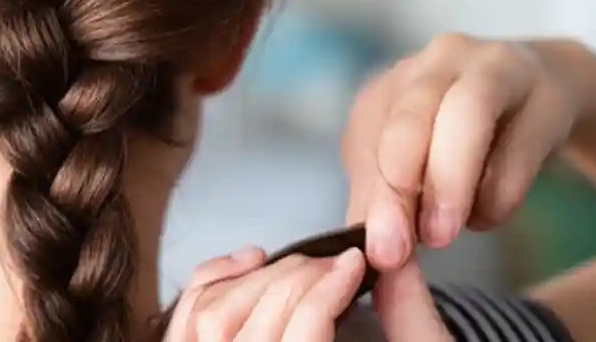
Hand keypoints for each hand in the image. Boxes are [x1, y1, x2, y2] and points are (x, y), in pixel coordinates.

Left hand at [164, 248, 453, 340]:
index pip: (303, 333)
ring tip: (299, 267)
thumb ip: (407, 319)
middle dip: (298, 276)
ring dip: (257, 277)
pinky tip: (249, 264)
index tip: (354, 261)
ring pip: (213, 317)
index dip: (328, 286)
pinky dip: (213, 282)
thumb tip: (396, 262)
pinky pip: (187, 322)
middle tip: (334, 264)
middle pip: (255, 320)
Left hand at [343, 34, 591, 269]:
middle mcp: (437, 62)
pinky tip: (488, 216)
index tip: (376, 253)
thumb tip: (376, 258)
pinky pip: (523, 140)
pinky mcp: (548, 90)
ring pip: (466, 112)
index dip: (368, 194)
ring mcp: (495, 67)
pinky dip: (502, 187)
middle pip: (411, 114)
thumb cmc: (469, 137)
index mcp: (394, 83)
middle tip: (399, 249)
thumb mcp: (421, 165)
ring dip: (449, 179)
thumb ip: (394, 203)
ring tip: (441, 234)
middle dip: (399, 187)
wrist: (549, 88)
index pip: (367, 133)